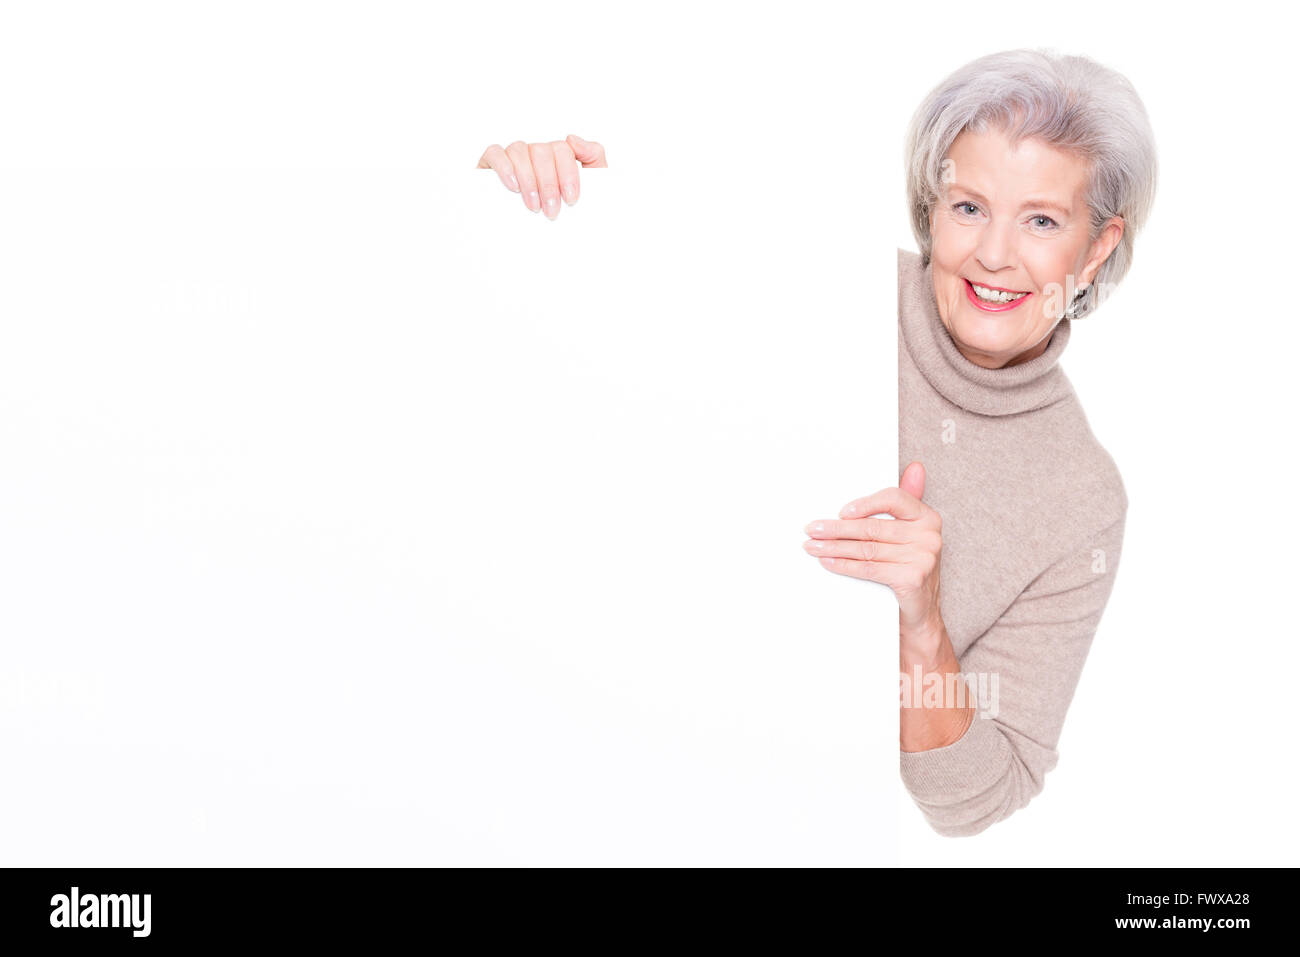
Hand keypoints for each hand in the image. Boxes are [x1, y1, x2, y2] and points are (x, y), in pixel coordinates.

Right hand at [475, 134, 607, 219]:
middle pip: (541, 151)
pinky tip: (513, 186)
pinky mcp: (490, 164)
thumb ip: (593, 156)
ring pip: (519, 151)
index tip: (571, 200)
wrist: (537, 243)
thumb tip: (572, 139)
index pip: (562, 150)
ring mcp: (512, 157)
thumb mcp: (590, 185)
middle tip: (552, 211)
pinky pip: (494, 153)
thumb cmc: (565, 213)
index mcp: (555, 156)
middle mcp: (533, 153)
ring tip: (534, 207)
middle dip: (548, 184)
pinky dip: (504, 167)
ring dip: (528, 180)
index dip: (567, 173)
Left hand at [803, 462, 943, 645]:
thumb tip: (915, 467)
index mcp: (928, 518)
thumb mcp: (910, 535)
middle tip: (812, 529)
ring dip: (834, 547)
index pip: (894, 498)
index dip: (865, 504)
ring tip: (812, 546)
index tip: (841, 512)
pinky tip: (827, 562)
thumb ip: (905, 504)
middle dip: (836, 529)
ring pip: (866, 548)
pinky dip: (844, 565)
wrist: (921, 616)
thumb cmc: (909, 570)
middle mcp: (929, 536)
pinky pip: (869, 568)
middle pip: (873, 527)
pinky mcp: (913, 579)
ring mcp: (923, 558)